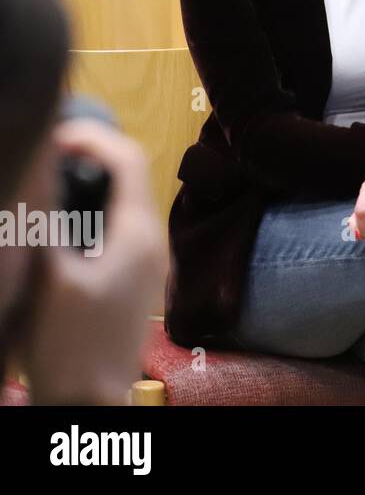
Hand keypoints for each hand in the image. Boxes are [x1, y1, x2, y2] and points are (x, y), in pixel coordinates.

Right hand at [20, 119, 165, 404]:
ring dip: (87, 183)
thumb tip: (40, 176)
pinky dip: (88, 212)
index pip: (128, 158)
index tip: (51, 137)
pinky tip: (56, 224)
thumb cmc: (70, 344)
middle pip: (127, 174)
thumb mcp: (49, 279)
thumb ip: (48, 223)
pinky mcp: (133, 277)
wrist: (89, 401)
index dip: (91, 137)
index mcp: (138, 232)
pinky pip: (115, 226)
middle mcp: (151, 239)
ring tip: (45, 182)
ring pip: (120, 200)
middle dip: (87, 155)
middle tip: (43, 154)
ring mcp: (146, 259)